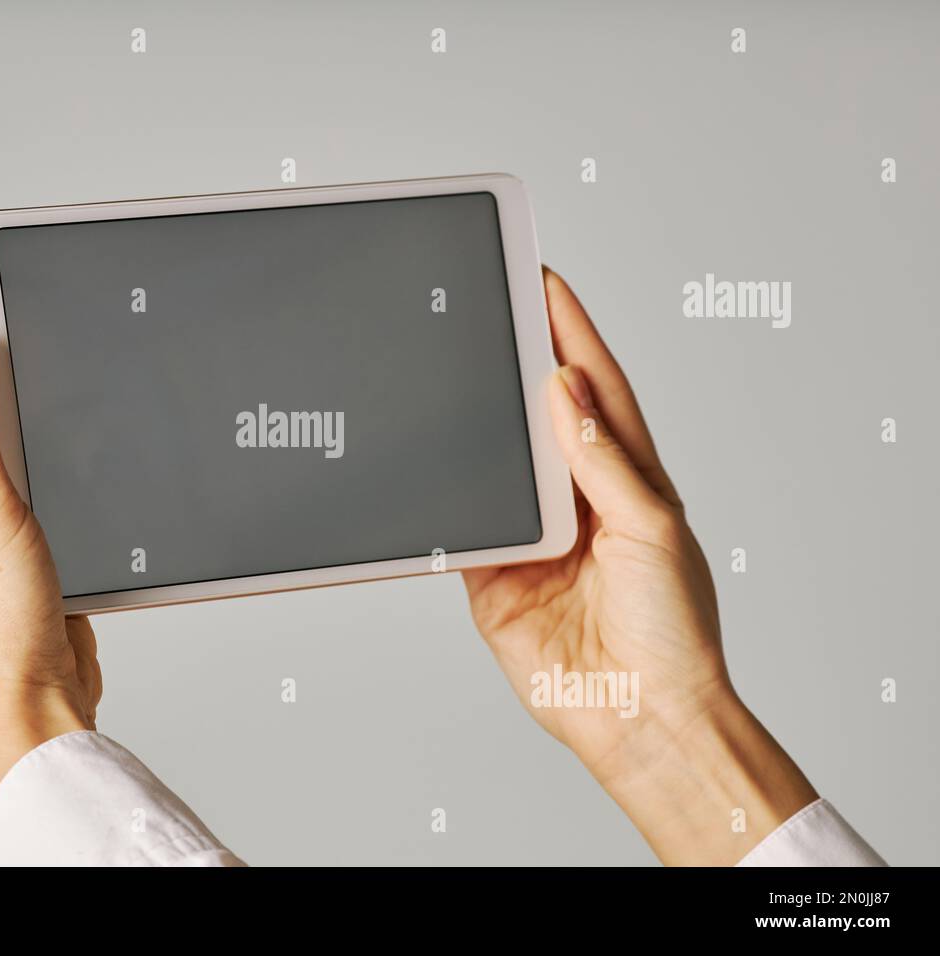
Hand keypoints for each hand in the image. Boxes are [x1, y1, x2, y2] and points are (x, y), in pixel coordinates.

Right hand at [463, 269, 816, 863]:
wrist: (638, 719)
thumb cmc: (674, 634)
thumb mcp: (652, 531)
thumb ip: (604, 462)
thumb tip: (567, 391)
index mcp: (628, 480)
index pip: (595, 390)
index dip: (571, 333)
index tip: (545, 282)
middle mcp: (577, 501)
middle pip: (538, 416)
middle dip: (515, 362)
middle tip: (487, 308)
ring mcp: (532, 537)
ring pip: (494, 464)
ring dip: (476, 423)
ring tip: (455, 370)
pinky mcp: (492, 577)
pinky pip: (459, 528)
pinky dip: (445, 501)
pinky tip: (430, 467)